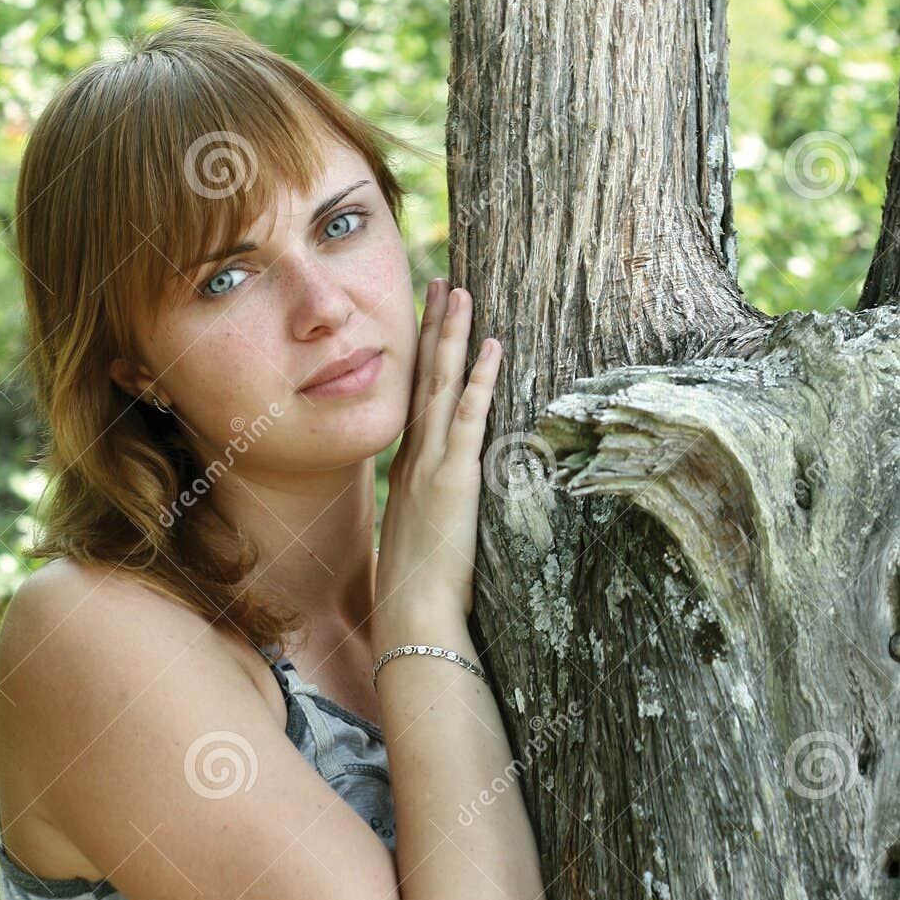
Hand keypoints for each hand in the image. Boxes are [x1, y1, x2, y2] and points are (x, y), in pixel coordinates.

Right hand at [372, 281, 502, 640]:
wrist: (412, 615)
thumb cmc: (417, 592)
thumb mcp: (419, 543)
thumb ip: (429, 519)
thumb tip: (439, 518)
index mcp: (407, 473)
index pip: (415, 403)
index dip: (420, 360)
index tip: (426, 324)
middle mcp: (414, 460)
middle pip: (422, 381)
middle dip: (431, 330)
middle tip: (441, 284)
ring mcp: (431, 465)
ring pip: (440, 387)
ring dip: (452, 337)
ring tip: (460, 292)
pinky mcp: (454, 478)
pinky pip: (469, 417)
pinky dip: (479, 378)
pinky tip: (492, 345)